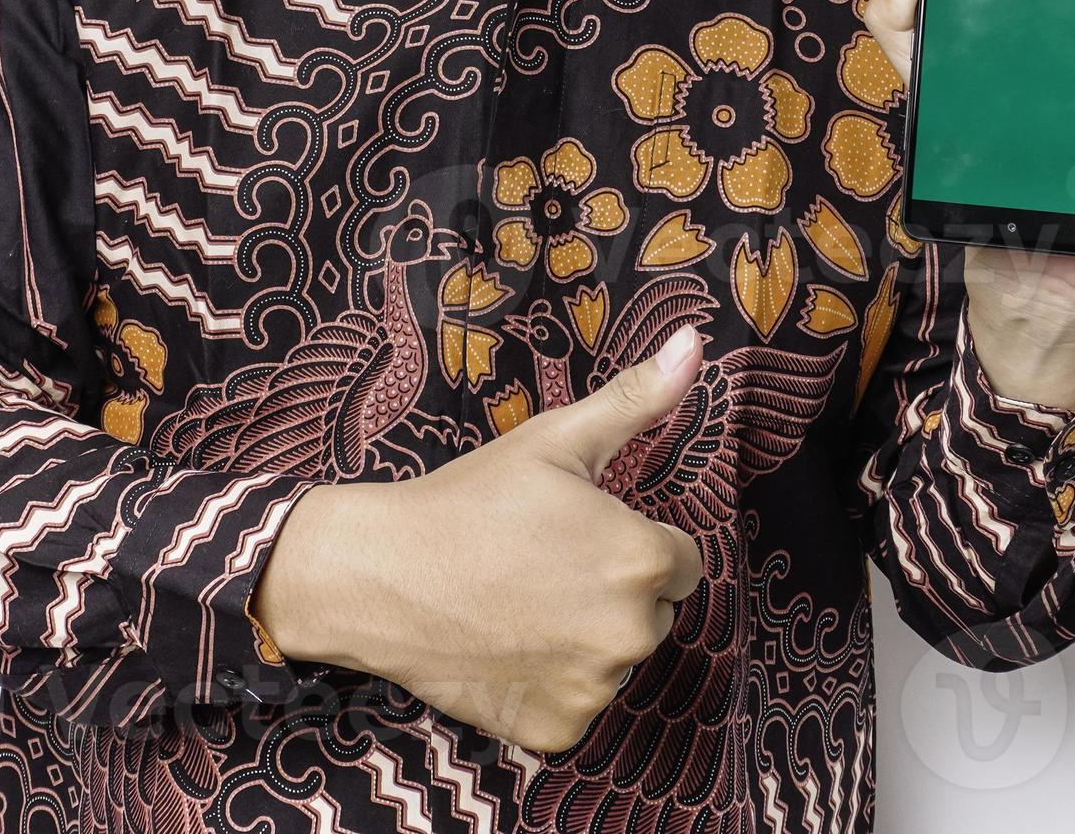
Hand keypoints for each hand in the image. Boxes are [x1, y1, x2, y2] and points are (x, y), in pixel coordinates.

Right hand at [251, 327, 708, 751]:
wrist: (380, 575)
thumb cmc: (470, 500)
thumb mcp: (556, 440)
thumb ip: (637, 398)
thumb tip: (695, 343)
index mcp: (643, 559)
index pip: (681, 561)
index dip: (630, 542)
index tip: (577, 536)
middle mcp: (631, 633)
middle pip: (650, 613)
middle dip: (612, 593)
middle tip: (542, 567)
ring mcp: (593, 690)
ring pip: (614, 660)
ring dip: (585, 642)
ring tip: (520, 606)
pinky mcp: (555, 731)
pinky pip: (576, 708)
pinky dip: (549, 687)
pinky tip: (506, 647)